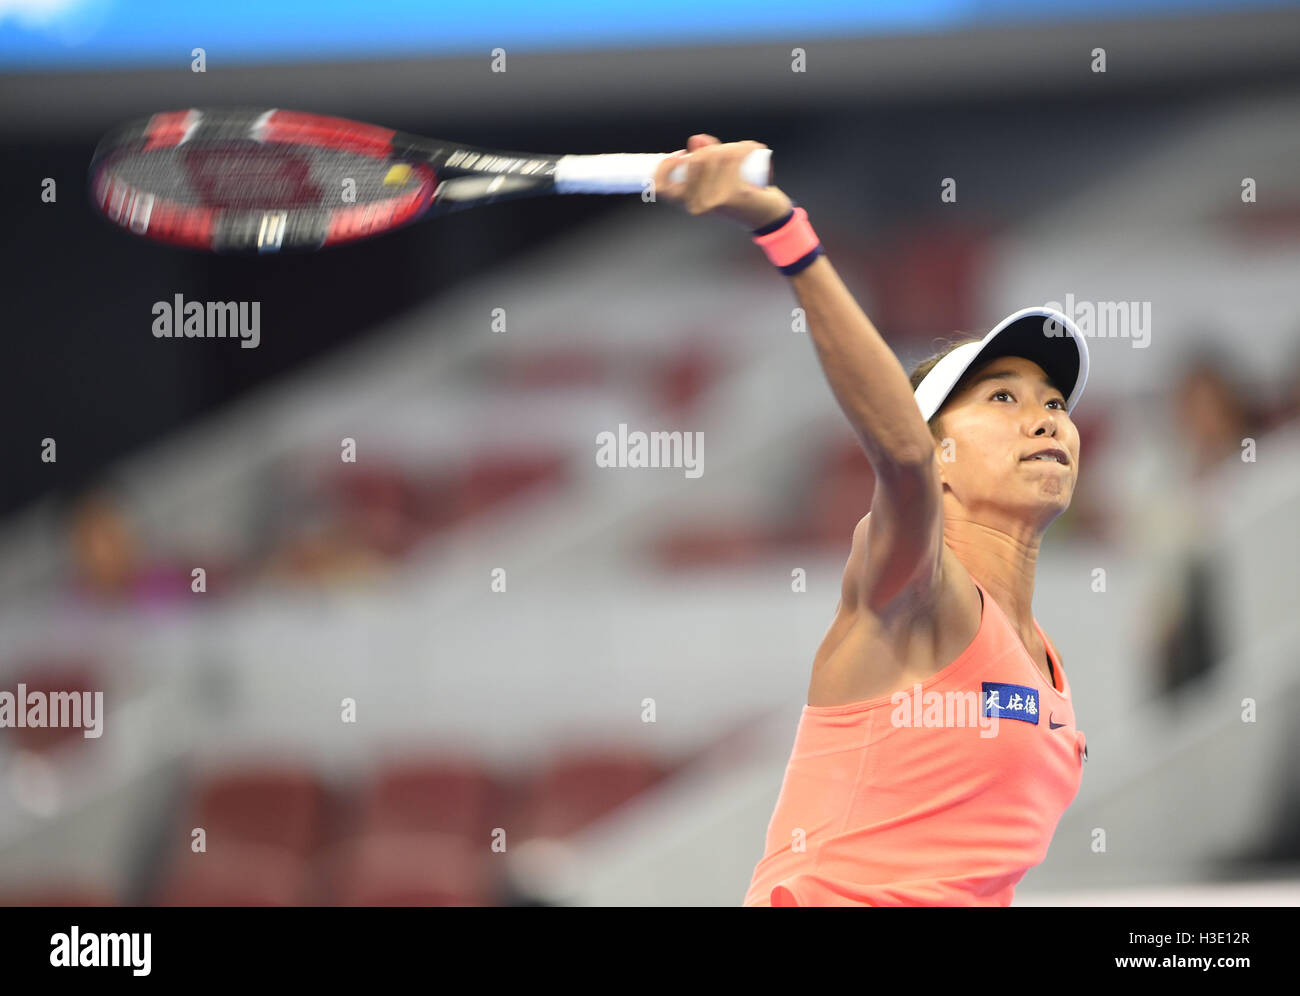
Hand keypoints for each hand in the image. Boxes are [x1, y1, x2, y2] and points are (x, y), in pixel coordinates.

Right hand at [652, 134, 793, 230]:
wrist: (766, 217)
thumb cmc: (739, 196)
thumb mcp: (717, 179)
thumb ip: (704, 157)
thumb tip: (695, 140)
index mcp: (688, 203)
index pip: (661, 187)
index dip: (665, 167)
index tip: (681, 155)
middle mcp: (697, 205)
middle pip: (695, 161)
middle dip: (711, 149)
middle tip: (726, 151)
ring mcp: (714, 201)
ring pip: (715, 156)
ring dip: (731, 147)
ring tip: (742, 150)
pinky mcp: (733, 195)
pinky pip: (733, 159)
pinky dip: (743, 148)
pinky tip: (752, 147)